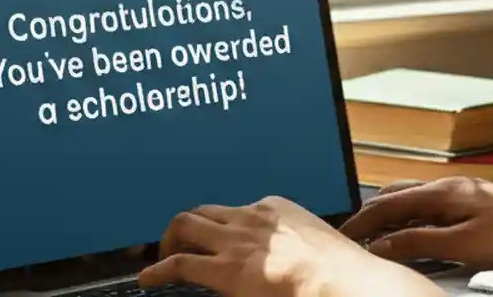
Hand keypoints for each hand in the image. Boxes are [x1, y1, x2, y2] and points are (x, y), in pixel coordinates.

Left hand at [139, 196, 443, 296]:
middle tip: (178, 242)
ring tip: (162, 256)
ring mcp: (237, 241)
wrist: (343, 283)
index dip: (221, 227)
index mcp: (276, 208)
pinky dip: (159, 269)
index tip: (218, 240)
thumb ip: (291, 243)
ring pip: (186, 225)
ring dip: (170, 239)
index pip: (236, 210)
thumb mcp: (313, 242)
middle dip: (186, 225)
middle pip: (205, 211)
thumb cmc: (339, 270)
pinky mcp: (226, 269)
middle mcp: (251, 217)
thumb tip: (285, 259)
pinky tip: (149, 279)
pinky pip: (181, 263)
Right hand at [341, 177, 492, 268]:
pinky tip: (417, 235)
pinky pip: (433, 209)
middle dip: (372, 214)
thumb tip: (380, 245)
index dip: (362, 221)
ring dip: (393, 217)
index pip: (388, 204)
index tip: (342, 234)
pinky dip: (414, 221)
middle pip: (398, 196)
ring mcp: (464, 194)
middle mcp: (449, 187)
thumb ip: (418, 243)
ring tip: (378, 236)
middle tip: (353, 234)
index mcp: (441, 192)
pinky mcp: (477, 205)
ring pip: (415, 201)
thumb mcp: (462, 245)